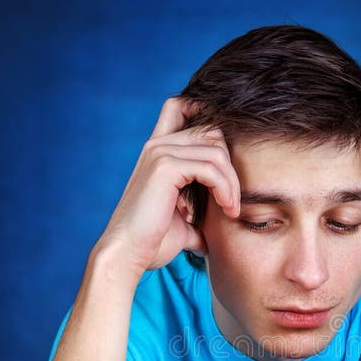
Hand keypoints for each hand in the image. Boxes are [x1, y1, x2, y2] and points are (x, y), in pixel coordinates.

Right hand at [95, 97, 240, 277]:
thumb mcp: (182, 223)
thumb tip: (214, 235)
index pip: (181, 106)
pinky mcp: (165, 167)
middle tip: (232, 200)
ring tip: (231, 209)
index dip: (208, 115)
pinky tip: (226, 208)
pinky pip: (211, 168)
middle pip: (212, 130)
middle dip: (231, 164)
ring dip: (232, 182)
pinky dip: (225, 188)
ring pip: (216, 150)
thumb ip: (198, 217)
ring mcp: (160, 153)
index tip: (227, 159)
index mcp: (158, 150)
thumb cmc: (152, 242)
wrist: (127, 254)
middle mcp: (157, 145)